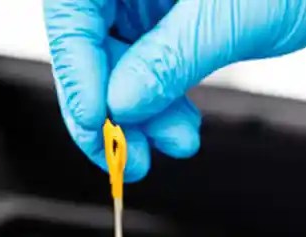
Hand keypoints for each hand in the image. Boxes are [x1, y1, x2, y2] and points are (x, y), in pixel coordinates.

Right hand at [45, 0, 305, 178]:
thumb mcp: (233, 17)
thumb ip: (166, 62)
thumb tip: (118, 106)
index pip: (72, 16)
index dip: (77, 74)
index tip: (98, 123)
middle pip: (87, 42)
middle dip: (109, 106)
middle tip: (128, 155)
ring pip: (116, 60)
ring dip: (137, 113)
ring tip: (169, 144)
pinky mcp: (172, 13)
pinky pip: (147, 62)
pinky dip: (160, 100)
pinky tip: (177, 126)